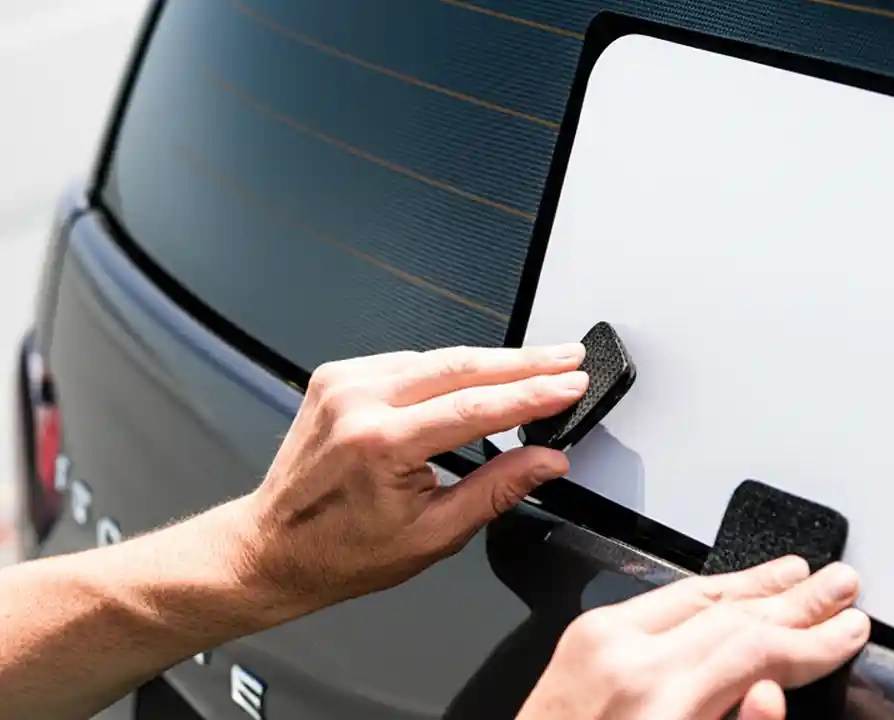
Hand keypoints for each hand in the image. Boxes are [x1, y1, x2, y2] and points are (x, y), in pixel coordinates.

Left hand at [234, 343, 587, 615]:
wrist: (271, 547)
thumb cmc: (340, 552)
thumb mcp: (433, 535)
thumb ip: (496, 490)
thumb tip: (547, 463)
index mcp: (380, 444)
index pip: (477, 407)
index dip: (533, 393)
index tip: (570, 384)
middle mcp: (359, 402)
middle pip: (462, 366)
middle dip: (524, 361)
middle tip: (568, 357)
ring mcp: (344, 382)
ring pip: (437, 357)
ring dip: (492, 361)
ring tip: (538, 364)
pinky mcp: (338, 375)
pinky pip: (409, 361)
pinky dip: (449, 366)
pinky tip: (481, 371)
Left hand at [518, 557, 869, 719]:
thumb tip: (774, 694)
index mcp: (658, 706)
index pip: (756, 652)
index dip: (812, 642)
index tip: (850, 632)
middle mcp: (628, 661)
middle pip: (733, 615)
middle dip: (797, 602)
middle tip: (842, 587)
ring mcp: (601, 640)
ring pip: (698, 595)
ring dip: (757, 584)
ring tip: (802, 575)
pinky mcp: (586, 634)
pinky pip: (662, 600)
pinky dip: (709, 591)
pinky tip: (737, 586)